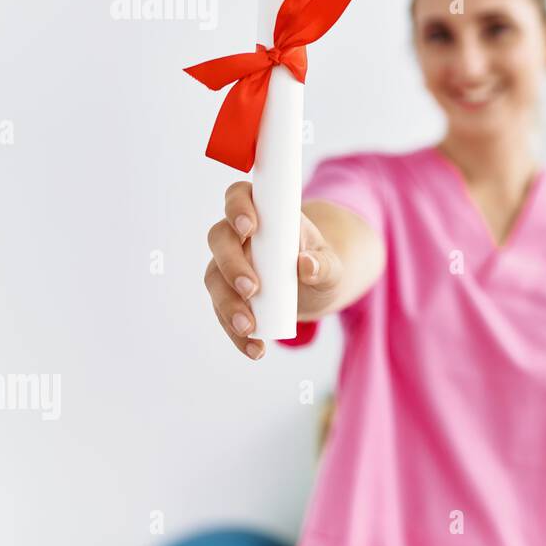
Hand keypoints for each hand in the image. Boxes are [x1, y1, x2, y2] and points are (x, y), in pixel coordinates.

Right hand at [203, 181, 344, 359]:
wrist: (315, 289)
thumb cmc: (320, 265)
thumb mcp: (331, 265)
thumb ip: (324, 265)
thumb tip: (306, 266)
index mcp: (264, 214)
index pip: (239, 196)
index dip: (238, 207)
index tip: (249, 227)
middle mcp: (239, 236)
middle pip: (220, 239)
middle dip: (231, 264)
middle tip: (252, 287)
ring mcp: (228, 265)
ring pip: (214, 278)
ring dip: (228, 304)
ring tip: (251, 327)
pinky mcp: (226, 295)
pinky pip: (221, 311)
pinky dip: (235, 332)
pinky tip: (255, 349)